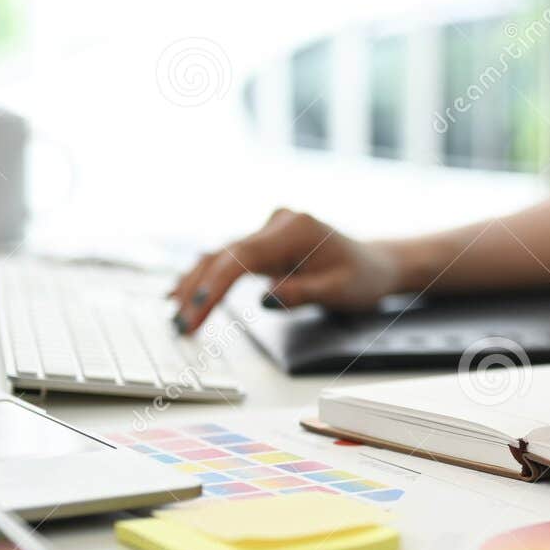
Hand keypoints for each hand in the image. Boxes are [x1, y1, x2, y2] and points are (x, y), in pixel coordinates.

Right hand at [170, 208, 399, 332]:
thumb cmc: (361, 279)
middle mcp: (277, 223)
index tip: (195, 311)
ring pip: (222, 255)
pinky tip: (182, 291)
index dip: (214, 285)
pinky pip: (230, 258)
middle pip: (225, 255)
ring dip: (196, 283)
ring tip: (174, 314)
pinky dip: (208, 276)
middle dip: (198, 290)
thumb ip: (301, 293)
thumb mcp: (338, 291)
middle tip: (179, 325)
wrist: (375, 264)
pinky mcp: (265, 241)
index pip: (242, 257)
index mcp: (295, 230)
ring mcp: (269, 229)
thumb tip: (264, 299)